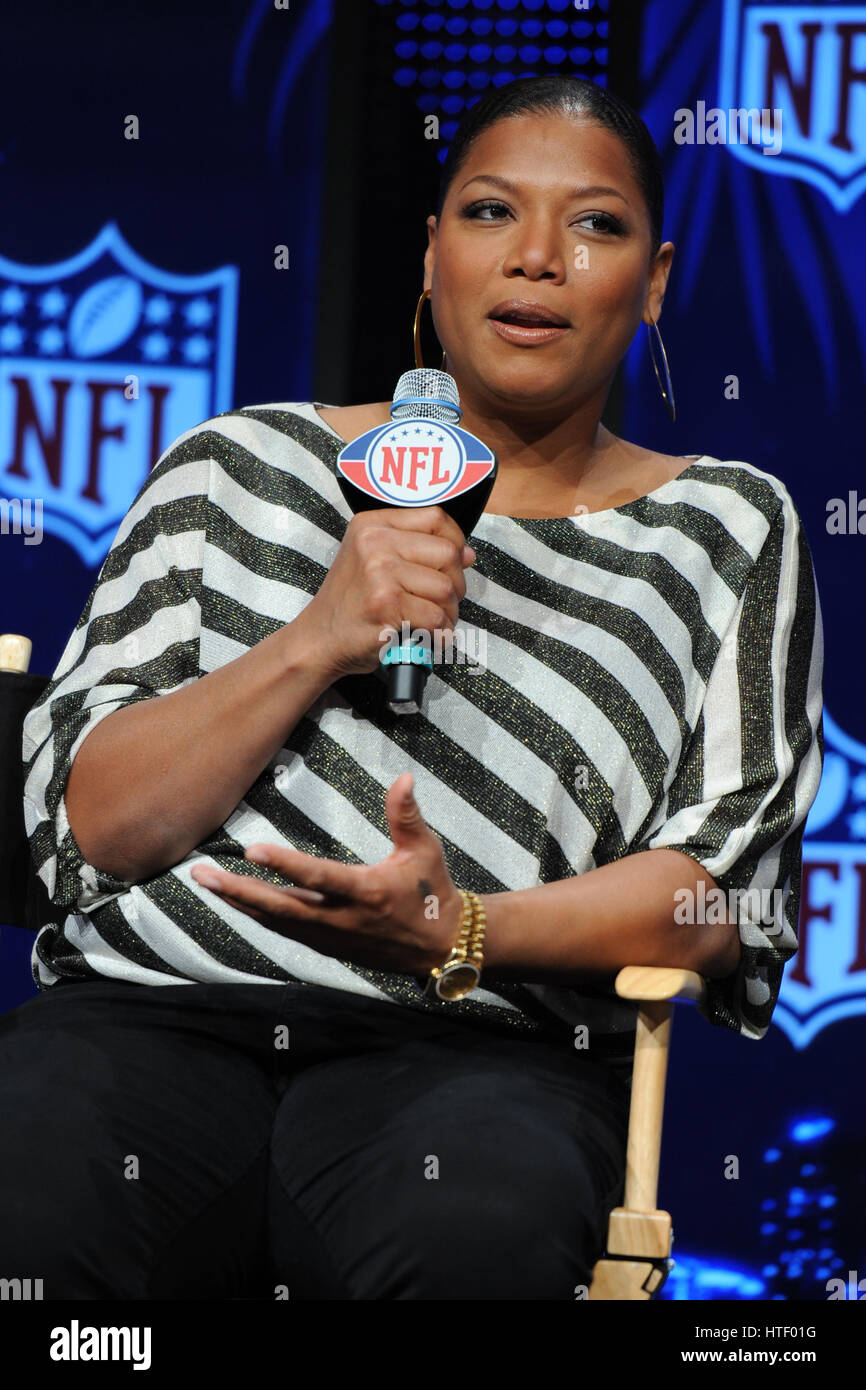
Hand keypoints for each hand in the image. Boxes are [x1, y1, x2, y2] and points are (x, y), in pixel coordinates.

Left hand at [189, 772, 463, 974]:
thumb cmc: (432, 891)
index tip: (252, 849)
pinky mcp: (326, 945)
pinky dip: (256, 914)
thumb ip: (406, 815)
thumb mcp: (424, 850)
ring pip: (275, 921)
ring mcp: (331, 936)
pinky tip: (234, 899)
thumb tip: (404, 778)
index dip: (284, 864)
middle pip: (280, 907)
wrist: (440, 945)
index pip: (318, 876)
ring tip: (207, 882)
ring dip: (239, 902)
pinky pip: (283, 930)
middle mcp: (342, 918)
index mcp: (366, 892)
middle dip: (239, 891)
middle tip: (203, 875)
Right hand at [297, 505, 475, 680]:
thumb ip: (417, 550)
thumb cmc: (351, 605)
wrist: (319, 639)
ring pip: (446, 589)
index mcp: (372, 524)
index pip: (436, 517)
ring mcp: (379, 573)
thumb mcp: (373, 561)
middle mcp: (374, 542)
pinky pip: (436, 617)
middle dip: (455, 585)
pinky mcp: (385, 604)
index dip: (455, 541)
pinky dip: (438, 634)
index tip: (453, 564)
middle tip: (441, 603)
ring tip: (432, 623)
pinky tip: (425, 637)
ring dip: (448, 613)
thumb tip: (467, 553)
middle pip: (447, 554)